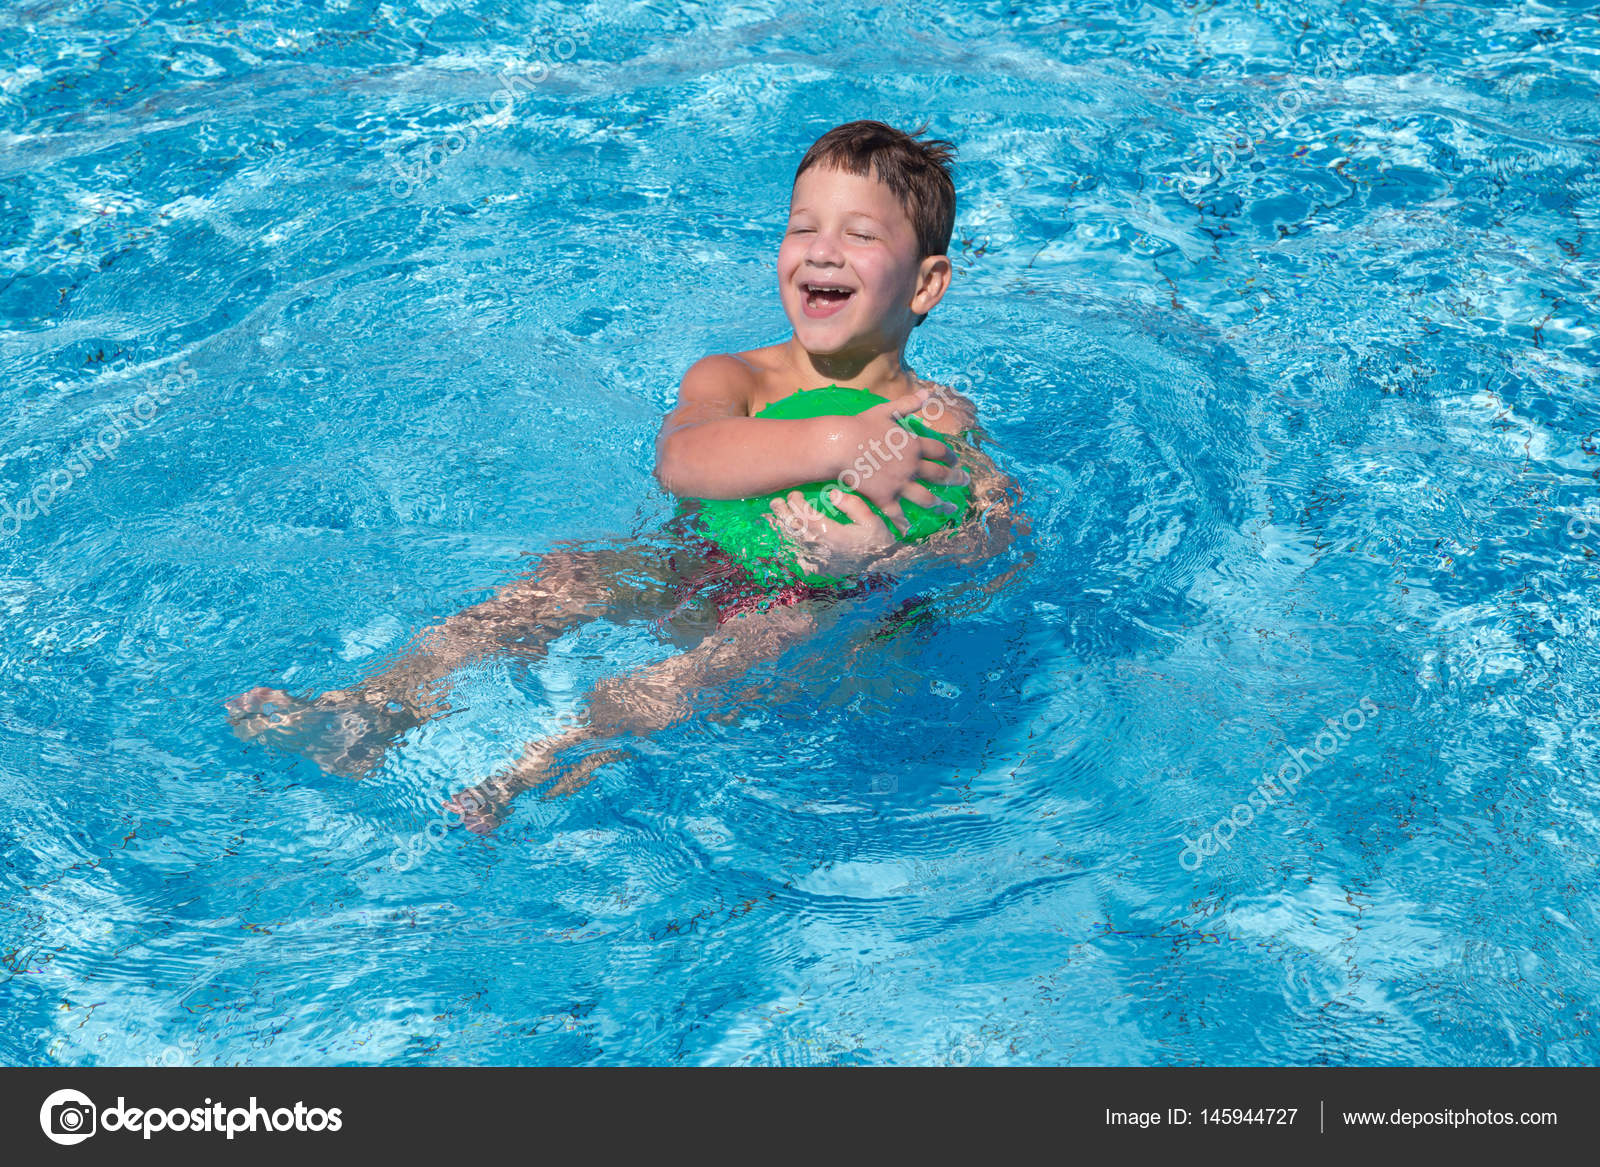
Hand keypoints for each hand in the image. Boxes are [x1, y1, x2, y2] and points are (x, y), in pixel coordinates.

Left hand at [769, 487, 899, 571]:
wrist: (881, 568)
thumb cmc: (877, 541)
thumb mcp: (872, 520)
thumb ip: (853, 506)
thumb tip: (832, 494)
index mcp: (836, 537)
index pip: (808, 519)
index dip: (797, 506)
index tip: (794, 495)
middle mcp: (824, 550)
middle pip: (796, 530)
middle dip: (784, 514)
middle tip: (776, 502)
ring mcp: (819, 561)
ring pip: (794, 542)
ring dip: (783, 526)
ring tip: (776, 514)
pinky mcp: (818, 568)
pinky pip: (797, 554)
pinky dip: (788, 542)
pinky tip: (784, 532)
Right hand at [833, 388, 969, 534]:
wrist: (840, 445)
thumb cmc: (860, 425)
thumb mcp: (886, 410)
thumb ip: (908, 404)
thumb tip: (928, 392)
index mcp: (913, 445)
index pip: (939, 451)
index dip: (949, 456)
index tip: (955, 461)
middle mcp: (911, 466)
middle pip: (939, 475)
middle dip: (954, 479)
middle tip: (964, 482)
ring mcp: (899, 484)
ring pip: (926, 498)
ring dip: (940, 504)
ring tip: (950, 509)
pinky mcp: (884, 498)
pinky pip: (897, 514)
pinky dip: (904, 523)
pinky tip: (909, 531)